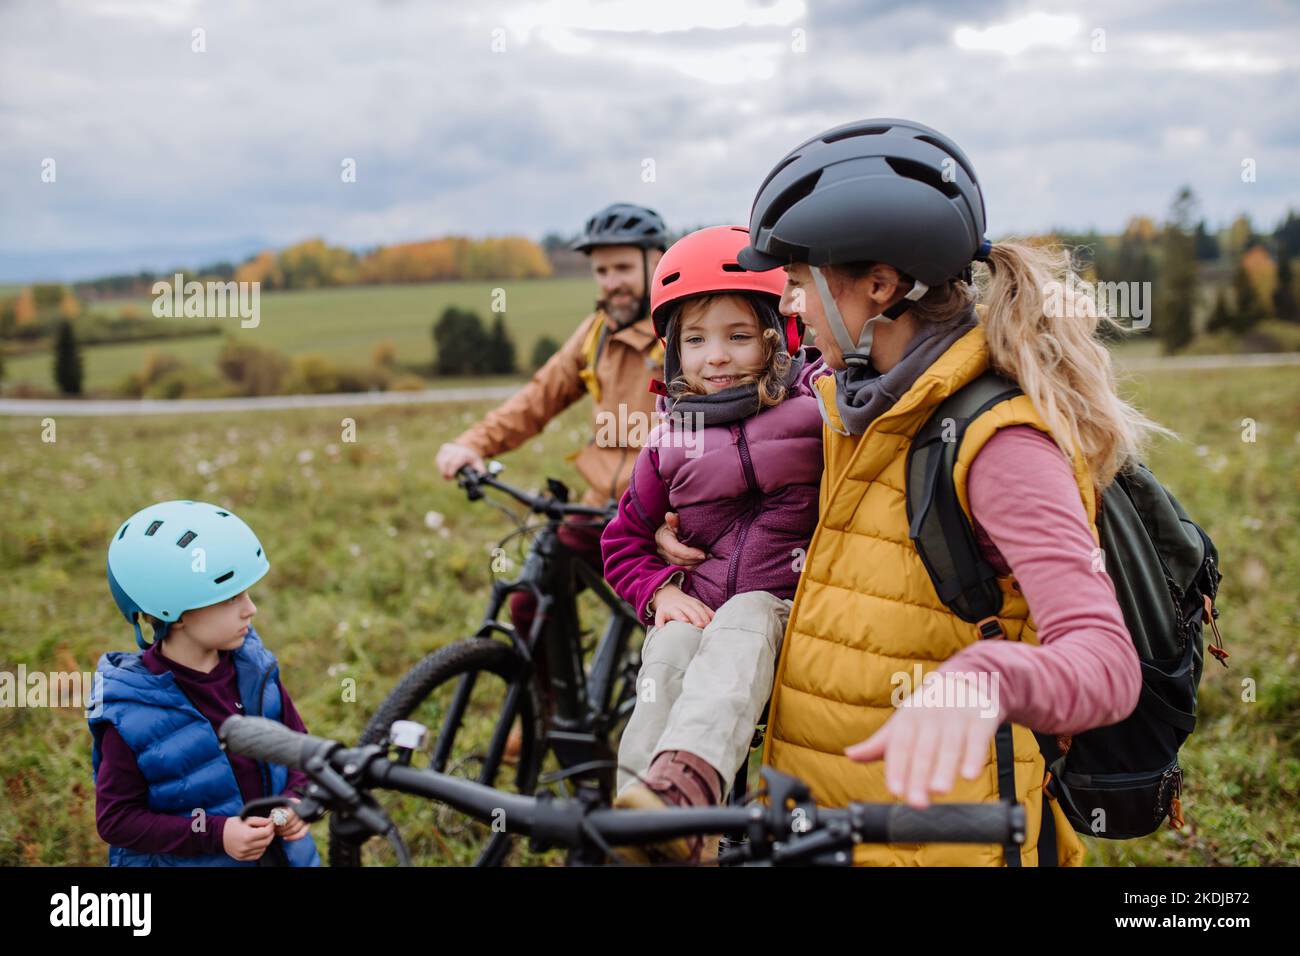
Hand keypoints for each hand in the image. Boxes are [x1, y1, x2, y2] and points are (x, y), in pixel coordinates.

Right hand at [223, 815, 275, 860]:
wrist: (218, 834)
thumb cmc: (231, 826)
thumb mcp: (246, 818)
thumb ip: (260, 820)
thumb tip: (270, 821)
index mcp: (247, 835)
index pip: (267, 832)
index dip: (271, 827)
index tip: (270, 823)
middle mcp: (246, 846)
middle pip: (267, 841)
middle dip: (270, 834)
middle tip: (268, 828)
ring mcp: (244, 853)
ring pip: (263, 848)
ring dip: (265, 841)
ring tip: (260, 835)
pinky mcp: (242, 857)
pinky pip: (257, 855)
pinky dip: (260, 849)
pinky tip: (256, 843)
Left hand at [274, 800, 308, 840]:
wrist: (286, 811)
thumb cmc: (279, 810)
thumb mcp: (277, 807)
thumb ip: (275, 812)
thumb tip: (272, 819)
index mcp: (295, 803)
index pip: (289, 815)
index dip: (280, 821)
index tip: (274, 823)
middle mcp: (302, 810)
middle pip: (292, 823)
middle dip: (281, 828)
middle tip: (274, 829)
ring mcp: (306, 818)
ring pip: (295, 829)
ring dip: (284, 833)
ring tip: (277, 832)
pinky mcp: (307, 825)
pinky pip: (302, 834)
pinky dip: (293, 837)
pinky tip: (285, 838)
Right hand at [436, 442, 485, 479]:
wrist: (468, 445)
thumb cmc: (472, 458)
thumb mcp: (478, 463)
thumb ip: (479, 472)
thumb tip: (482, 479)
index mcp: (464, 453)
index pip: (455, 462)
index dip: (451, 471)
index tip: (450, 478)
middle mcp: (456, 449)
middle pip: (446, 462)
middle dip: (446, 472)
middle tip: (447, 479)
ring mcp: (449, 447)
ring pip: (441, 461)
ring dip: (442, 470)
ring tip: (446, 475)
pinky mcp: (443, 448)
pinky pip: (438, 459)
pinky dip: (440, 466)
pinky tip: (444, 469)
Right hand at [653, 585, 713, 628]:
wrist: (666, 595)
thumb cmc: (686, 606)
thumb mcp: (697, 606)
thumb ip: (708, 613)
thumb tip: (720, 621)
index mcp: (693, 603)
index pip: (701, 609)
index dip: (705, 616)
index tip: (709, 625)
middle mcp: (683, 604)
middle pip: (690, 610)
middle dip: (696, 616)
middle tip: (701, 625)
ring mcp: (672, 607)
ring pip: (676, 611)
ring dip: (680, 616)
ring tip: (685, 622)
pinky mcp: (661, 611)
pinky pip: (659, 616)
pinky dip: (659, 621)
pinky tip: (661, 628)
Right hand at [654, 512, 705, 566]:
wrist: (673, 526)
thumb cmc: (677, 521)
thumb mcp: (676, 519)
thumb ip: (675, 520)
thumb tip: (669, 515)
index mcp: (662, 538)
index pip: (675, 550)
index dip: (689, 554)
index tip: (703, 555)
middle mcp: (662, 550)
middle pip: (678, 560)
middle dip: (694, 560)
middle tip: (709, 556)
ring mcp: (666, 558)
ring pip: (681, 566)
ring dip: (695, 565)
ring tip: (708, 558)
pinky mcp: (671, 562)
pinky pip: (683, 568)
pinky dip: (693, 566)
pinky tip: (703, 561)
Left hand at [842, 671, 1000, 807]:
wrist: (964, 683)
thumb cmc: (927, 712)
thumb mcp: (902, 724)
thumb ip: (879, 744)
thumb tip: (850, 754)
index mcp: (908, 718)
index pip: (900, 745)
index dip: (896, 768)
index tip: (895, 790)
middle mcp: (931, 716)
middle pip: (923, 749)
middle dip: (919, 776)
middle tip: (917, 802)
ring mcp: (956, 717)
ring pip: (950, 745)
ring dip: (944, 768)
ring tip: (939, 790)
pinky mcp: (981, 719)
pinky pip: (978, 739)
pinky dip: (974, 757)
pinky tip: (970, 775)